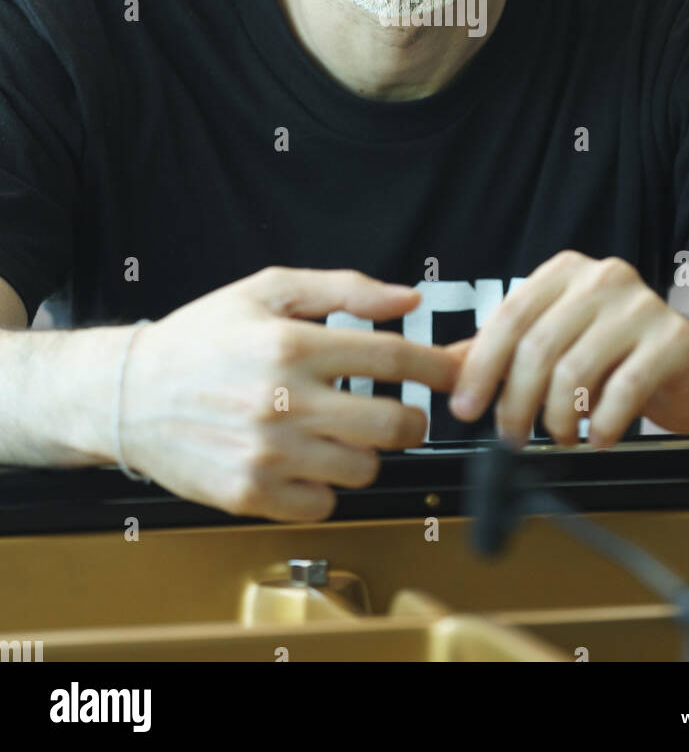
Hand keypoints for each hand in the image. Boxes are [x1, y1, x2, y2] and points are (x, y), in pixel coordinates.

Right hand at [121, 266, 458, 520]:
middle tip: (394, 411)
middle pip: (394, 424)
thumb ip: (343, 288)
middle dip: (409, 418)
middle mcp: (283, 401)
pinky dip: (325, 488)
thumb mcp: (266, 290)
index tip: (454, 372)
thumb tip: (407, 296)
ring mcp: (267, 454)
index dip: (438, 366)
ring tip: (336, 432)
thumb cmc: (201, 338)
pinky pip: (325, 505)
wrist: (128, 395)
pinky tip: (303, 460)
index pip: (394, 356)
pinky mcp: (250, 495)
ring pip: (365, 468)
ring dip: (364, 452)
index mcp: (291, 345)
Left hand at [446, 250, 688, 447]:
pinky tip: (597, 437)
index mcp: (565, 272)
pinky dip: (601, 424)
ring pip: (575, 371)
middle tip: (511, 437)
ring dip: (558, 419)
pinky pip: (623, 391)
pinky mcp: (674, 340)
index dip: (482, 368)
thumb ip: (502, 354)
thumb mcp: (555, 345)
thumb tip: (445, 374)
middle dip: (516, 403)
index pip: (509, 317)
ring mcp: (642, 306)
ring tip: (561, 436)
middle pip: (538, 347)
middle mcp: (603, 278)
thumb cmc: (617, 357)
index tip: (466, 409)